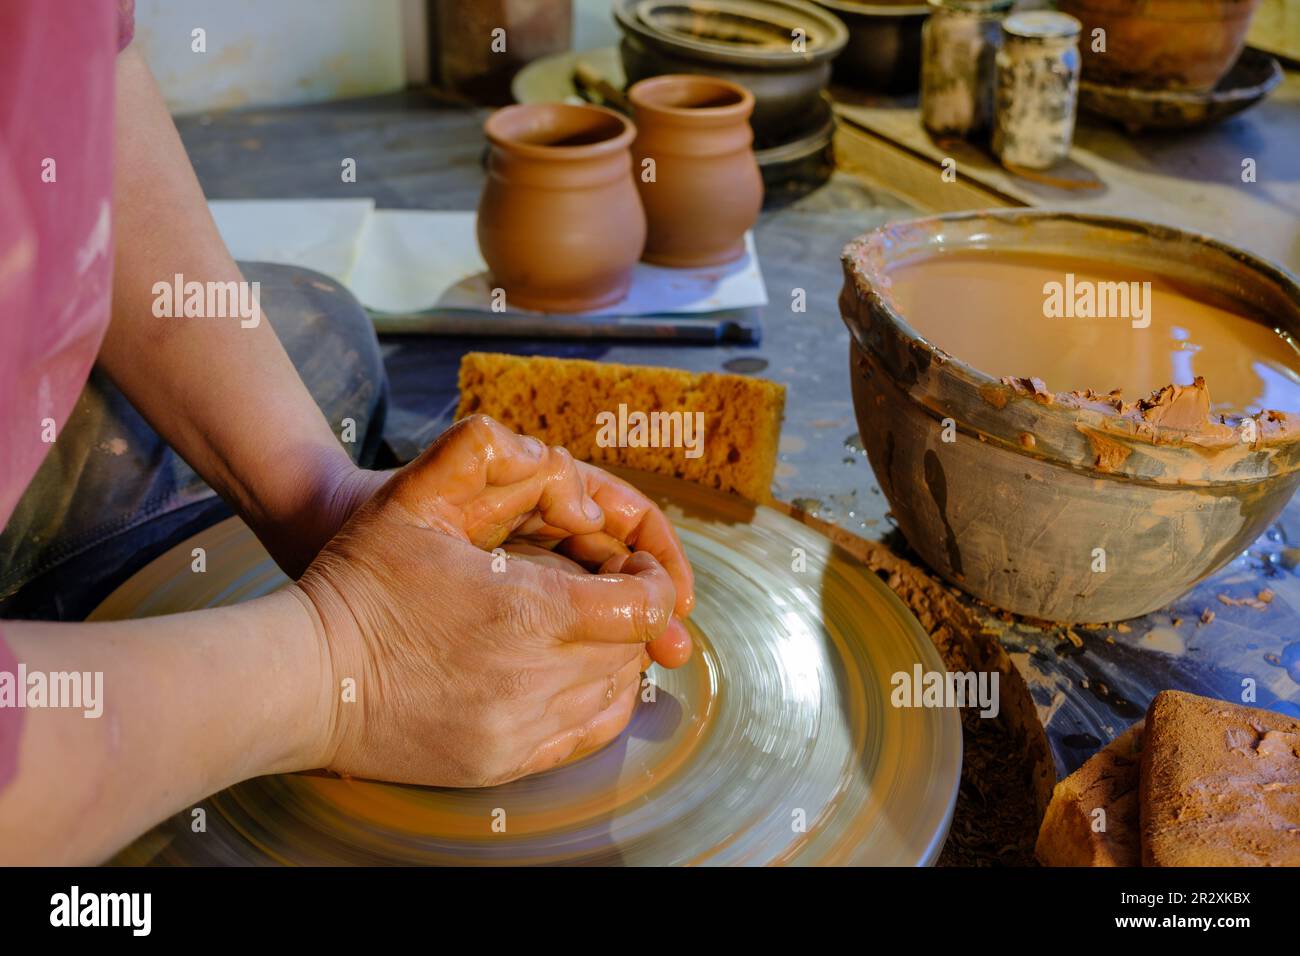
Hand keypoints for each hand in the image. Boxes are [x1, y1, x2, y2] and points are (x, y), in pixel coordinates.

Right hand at [292, 416, 680, 786]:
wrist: (303, 679)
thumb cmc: (359, 584)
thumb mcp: (413, 494)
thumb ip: (487, 454)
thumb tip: (569, 478)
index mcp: (526, 611)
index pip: (644, 607)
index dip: (653, 578)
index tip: (632, 565)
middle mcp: (533, 680)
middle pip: (633, 649)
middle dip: (634, 613)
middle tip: (606, 586)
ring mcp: (519, 732)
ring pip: (616, 693)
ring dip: (616, 655)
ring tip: (583, 624)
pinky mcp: (503, 766)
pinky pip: (588, 736)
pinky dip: (600, 701)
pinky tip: (576, 673)